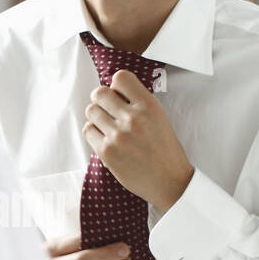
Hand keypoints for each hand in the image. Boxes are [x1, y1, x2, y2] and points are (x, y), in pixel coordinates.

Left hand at [83, 69, 193, 212]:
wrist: (170, 182)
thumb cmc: (165, 151)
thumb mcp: (159, 118)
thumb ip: (139, 103)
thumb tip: (114, 90)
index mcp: (149, 106)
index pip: (120, 78)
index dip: (116, 85)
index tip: (118, 95)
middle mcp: (133, 118)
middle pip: (99, 92)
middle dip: (101, 100)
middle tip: (108, 110)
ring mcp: (118, 135)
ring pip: (91, 111)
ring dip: (96, 116)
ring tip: (107, 126)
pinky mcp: (107, 152)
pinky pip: (88, 130)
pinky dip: (94, 133)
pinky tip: (105, 139)